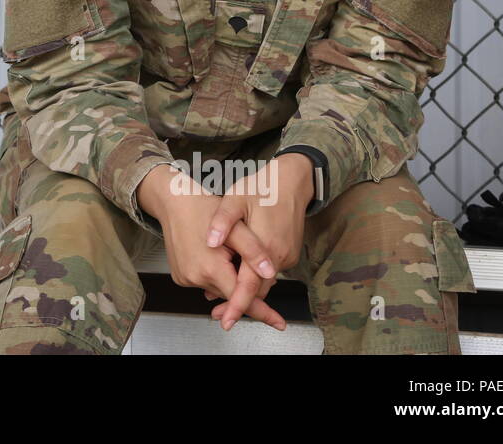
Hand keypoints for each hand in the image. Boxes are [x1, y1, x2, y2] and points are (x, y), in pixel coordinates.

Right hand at [137, 164, 286, 330]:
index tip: (280, 323)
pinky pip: (206, 282)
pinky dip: (216, 275)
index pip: (242, 299)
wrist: (174, 201)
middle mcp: (195, 278)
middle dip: (244, 286)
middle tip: (252, 263)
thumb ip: (254, 251)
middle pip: (230, 293)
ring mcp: (185, 279)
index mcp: (211, 268)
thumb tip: (271, 273)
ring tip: (229, 252)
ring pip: (219, 288)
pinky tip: (216, 256)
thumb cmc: (204, 208)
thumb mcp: (236, 227)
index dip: (263, 312)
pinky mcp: (180, 277)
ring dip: (229, 278)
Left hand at [203, 154, 315, 329]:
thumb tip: (209, 241)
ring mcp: (286, 257)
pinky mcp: (288, 254)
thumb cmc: (262, 186)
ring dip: (246, 290)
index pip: (249, 284)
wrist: (292, 181)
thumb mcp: (235, 198)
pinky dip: (254, 278)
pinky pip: (269, 272)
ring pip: (263, 282)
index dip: (236, 304)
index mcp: (265, 246)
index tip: (225, 320)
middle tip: (217, 313)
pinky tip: (238, 275)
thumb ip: (222, 221)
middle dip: (238, 303)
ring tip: (222, 299)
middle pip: (257, 289)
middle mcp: (279, 256)